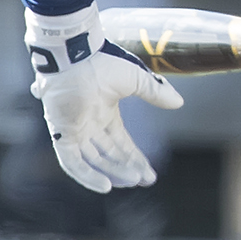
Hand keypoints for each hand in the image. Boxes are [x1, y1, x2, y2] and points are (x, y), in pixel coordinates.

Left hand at [25, 3, 184, 191]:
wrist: (76, 53)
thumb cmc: (103, 61)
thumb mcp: (136, 79)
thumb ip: (155, 91)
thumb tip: (178, 103)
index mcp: (105, 113)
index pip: (121, 143)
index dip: (135, 159)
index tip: (150, 174)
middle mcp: (89, 124)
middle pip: (109, 155)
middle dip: (127, 169)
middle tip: (144, 180)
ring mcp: (75, 129)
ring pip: (92, 161)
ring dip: (112, 172)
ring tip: (132, 181)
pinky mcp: (62, 133)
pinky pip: (71, 162)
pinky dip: (86, 176)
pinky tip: (106, 186)